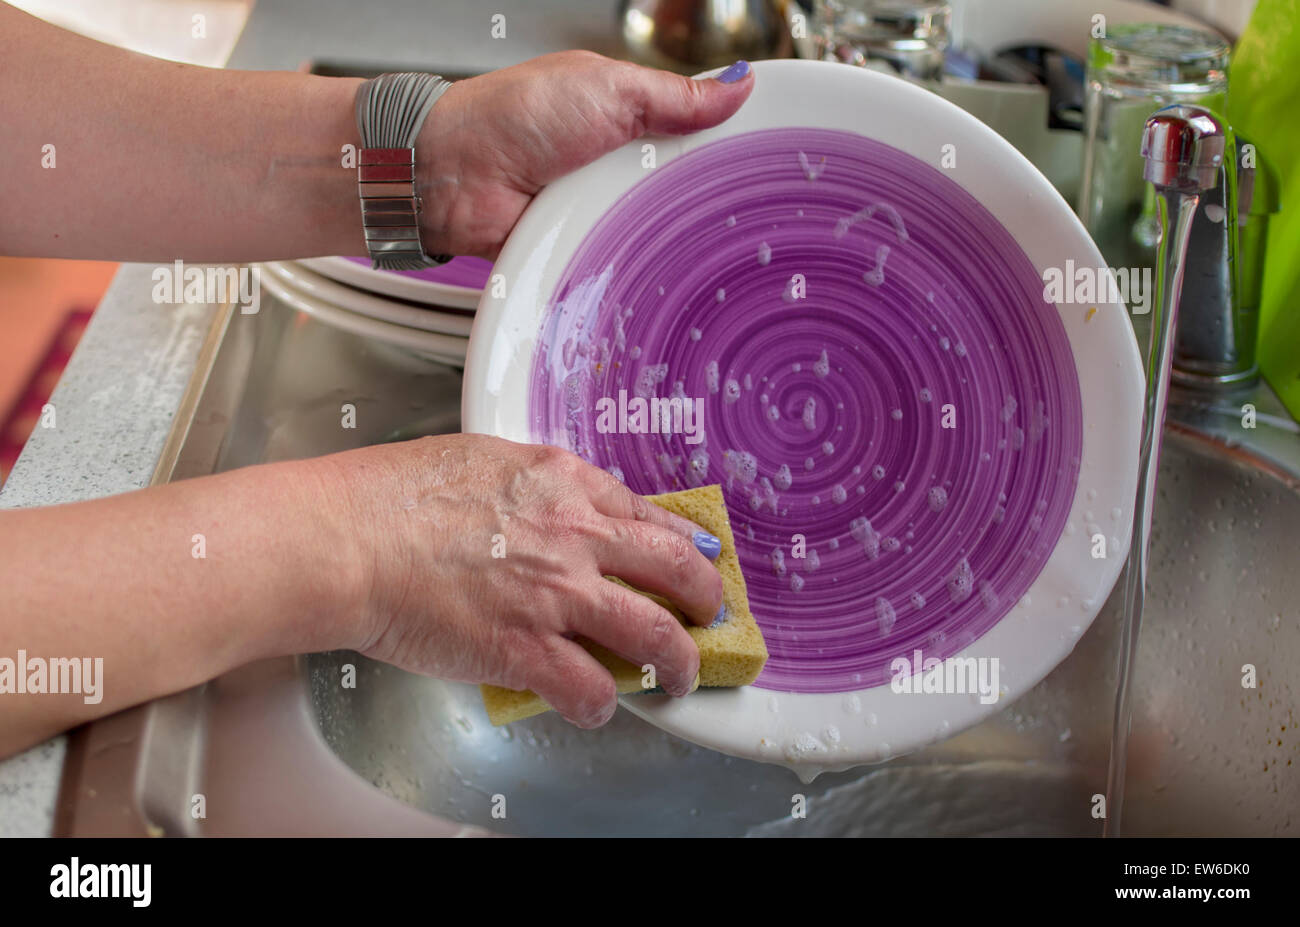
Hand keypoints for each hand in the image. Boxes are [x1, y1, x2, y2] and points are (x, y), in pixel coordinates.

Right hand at [322, 433, 724, 727]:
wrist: (350, 537)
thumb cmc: (393, 496)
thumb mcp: (483, 460)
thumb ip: (535, 486)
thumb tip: (556, 509)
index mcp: (564, 483)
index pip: (649, 515)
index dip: (683, 544)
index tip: (695, 559)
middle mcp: (575, 535)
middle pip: (675, 570)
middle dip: (704, 599)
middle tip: (708, 616)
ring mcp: (556, 594)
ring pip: (653, 635)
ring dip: (676, 662)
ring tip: (676, 678)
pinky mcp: (525, 648)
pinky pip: (590, 689)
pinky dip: (600, 705)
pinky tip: (595, 707)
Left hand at [416, 51, 753, 257]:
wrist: (455, 175)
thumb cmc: (512, 117)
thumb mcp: (608, 89)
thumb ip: (675, 95)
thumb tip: (737, 83)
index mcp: (630, 119)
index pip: (697, 135)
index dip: (731, 149)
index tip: (770, 162)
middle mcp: (619, 167)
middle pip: (688, 192)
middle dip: (706, 199)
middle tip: (737, 206)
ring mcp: (604, 211)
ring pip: (663, 234)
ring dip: (672, 236)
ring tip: (691, 235)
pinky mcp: (588, 251)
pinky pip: (626, 265)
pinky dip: (637, 265)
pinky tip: (656, 267)